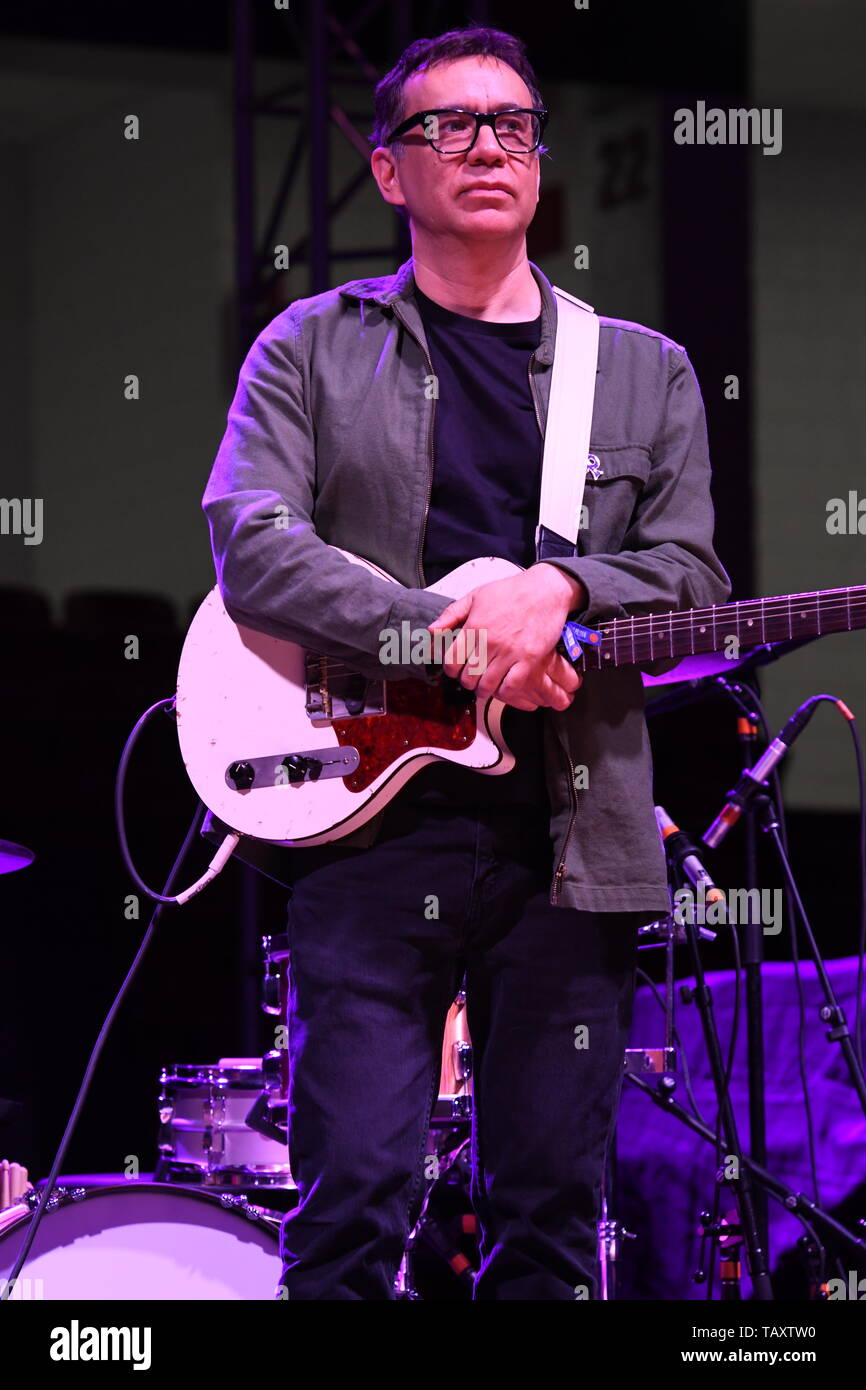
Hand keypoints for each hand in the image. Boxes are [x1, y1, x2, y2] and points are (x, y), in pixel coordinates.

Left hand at [428, 564, 586, 711]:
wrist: (545, 590)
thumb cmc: (511, 591)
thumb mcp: (475, 596)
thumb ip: (451, 614)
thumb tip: (432, 631)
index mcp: (474, 627)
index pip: (451, 662)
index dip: (451, 670)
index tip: (457, 670)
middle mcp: (490, 642)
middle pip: (468, 677)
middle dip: (467, 682)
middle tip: (472, 679)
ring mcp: (510, 652)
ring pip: (488, 685)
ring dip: (484, 689)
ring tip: (487, 684)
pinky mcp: (530, 659)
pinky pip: (511, 686)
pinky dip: (505, 691)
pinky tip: (504, 685)